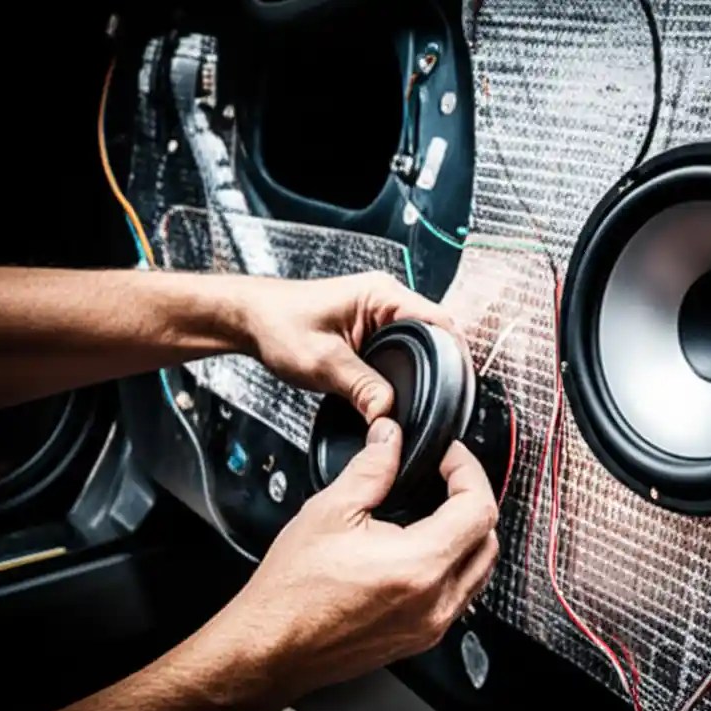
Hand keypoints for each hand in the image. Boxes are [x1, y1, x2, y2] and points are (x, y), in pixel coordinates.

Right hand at [190, 418, 498, 710]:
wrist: (272, 646)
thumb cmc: (292, 592)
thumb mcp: (330, 511)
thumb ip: (371, 468)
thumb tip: (390, 439)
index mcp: (419, 565)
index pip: (479, 508)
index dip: (468, 471)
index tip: (449, 457)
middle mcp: (435, 601)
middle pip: (488, 540)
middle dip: (473, 500)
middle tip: (445, 477)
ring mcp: (431, 625)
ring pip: (480, 571)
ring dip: (468, 535)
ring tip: (437, 509)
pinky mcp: (420, 638)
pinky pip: (459, 595)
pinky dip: (454, 565)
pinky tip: (424, 549)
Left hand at [230, 271, 458, 420]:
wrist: (248, 319)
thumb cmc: (278, 325)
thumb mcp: (323, 362)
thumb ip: (361, 388)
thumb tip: (389, 415)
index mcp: (382, 294)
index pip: (439, 321)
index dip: (456, 353)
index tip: (461, 386)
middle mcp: (387, 300)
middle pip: (436, 334)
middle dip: (445, 367)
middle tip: (450, 403)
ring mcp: (381, 315)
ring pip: (421, 345)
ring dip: (426, 371)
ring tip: (434, 402)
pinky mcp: (372, 330)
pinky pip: (403, 350)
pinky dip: (408, 371)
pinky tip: (409, 393)